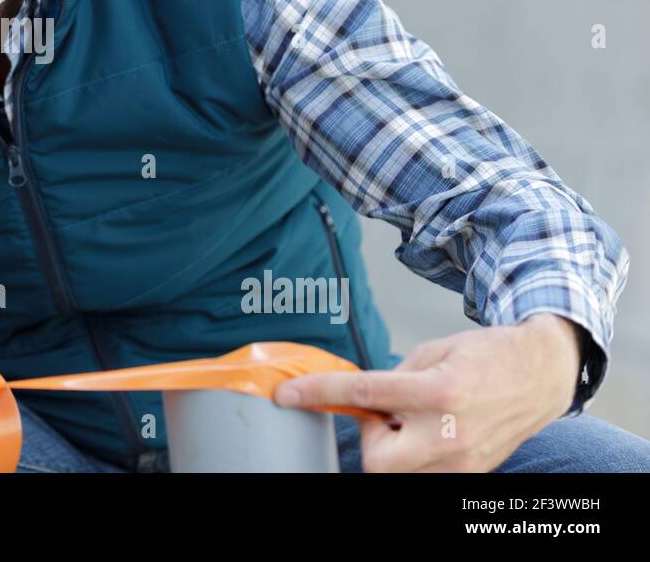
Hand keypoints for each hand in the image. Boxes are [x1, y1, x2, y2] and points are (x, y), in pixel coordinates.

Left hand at [271, 314, 583, 471]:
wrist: (540, 375)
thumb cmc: (487, 357)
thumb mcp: (433, 352)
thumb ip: (392, 376)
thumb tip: (358, 396)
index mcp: (437, 391)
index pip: (363, 395)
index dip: (319, 394)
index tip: (287, 395)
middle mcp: (449, 432)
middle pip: (377, 460)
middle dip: (370, 440)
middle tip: (384, 417)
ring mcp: (462, 460)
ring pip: (398, 473)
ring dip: (393, 450)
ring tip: (413, 423)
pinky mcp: (471, 474)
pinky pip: (423, 475)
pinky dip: (414, 457)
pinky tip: (427, 434)